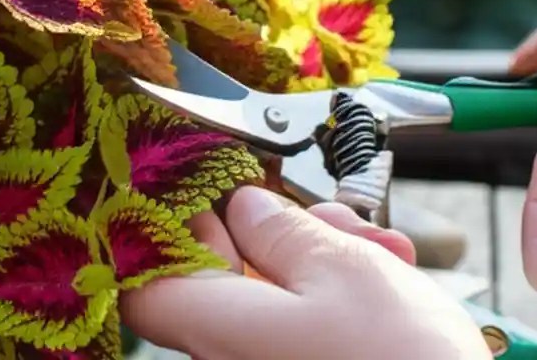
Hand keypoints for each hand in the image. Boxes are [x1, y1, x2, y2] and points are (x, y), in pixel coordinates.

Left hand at [121, 186, 491, 359]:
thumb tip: (247, 208)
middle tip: (330, 219)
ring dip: (322, 266)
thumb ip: (286, 234)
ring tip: (383, 251)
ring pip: (273, 307)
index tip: (209, 197)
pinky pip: (301, 338)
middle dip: (276, 237)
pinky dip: (336, 306)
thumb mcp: (347, 270)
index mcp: (217, 330)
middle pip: (222, 285)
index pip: (148, 284)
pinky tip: (388, 281)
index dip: (170, 235)